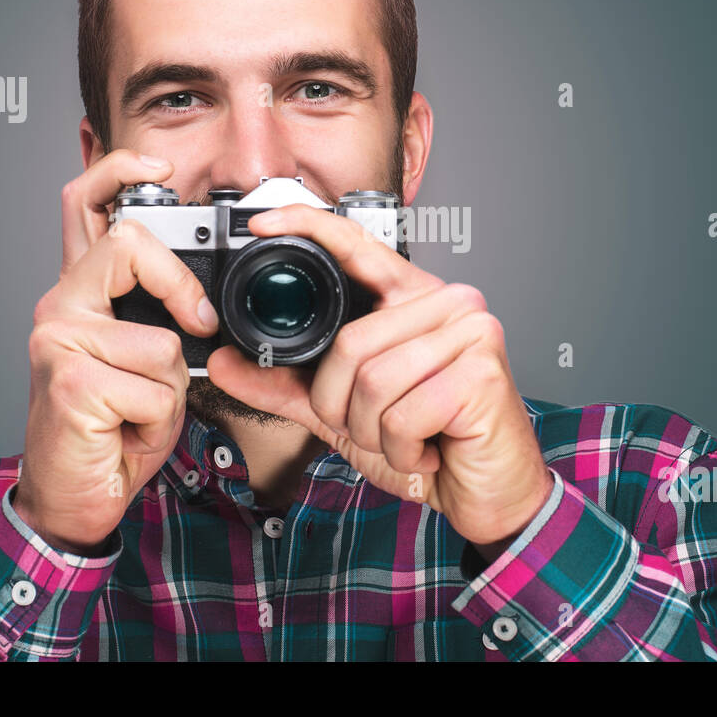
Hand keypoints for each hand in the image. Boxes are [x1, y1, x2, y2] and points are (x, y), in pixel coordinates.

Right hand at [13, 150, 217, 553]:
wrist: (74, 495)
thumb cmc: (113, 429)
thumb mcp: (149, 362)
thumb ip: (163, 318)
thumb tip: (204, 303)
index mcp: (81, 294)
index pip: (85, 205)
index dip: (120, 169)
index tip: (160, 165)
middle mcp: (61, 307)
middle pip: (127, 245)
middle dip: (180, 288)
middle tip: (197, 325)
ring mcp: (58, 341)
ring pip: (160, 338)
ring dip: (170, 388)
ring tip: (140, 408)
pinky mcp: (69, 382)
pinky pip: (154, 387)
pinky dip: (159, 419)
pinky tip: (127, 430)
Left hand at [205, 204, 554, 553]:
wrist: (489, 492)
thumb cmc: (431, 444)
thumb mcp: (345, 414)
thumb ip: (288, 386)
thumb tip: (227, 363)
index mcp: (414, 300)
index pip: (358, 247)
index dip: (309, 227)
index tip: (263, 224)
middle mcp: (448, 304)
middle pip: (350, 343)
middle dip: (345, 407)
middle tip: (377, 426)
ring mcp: (470, 333)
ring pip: (372, 382)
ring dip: (374, 431)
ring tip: (408, 436)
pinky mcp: (482, 373)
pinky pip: (403, 415)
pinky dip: (403, 448)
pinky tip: (430, 448)